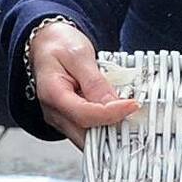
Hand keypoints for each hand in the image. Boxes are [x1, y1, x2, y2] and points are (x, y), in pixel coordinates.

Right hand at [28, 20, 139, 149]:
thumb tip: (112, 103)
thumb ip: (94, 81)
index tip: (133, 104)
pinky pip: (89, 130)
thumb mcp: (79, 55)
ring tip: (129, 113)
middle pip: (86, 135)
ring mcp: (61, 118)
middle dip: (112, 130)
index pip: (84, 115)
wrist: (46, 43)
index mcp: (52, 94)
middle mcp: (54, 112)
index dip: (112, 113)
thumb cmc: (59, 45)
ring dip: (110, 130)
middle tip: (135, 116)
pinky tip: (119, 112)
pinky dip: (105, 125)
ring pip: (88, 138)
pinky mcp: (70, 119)